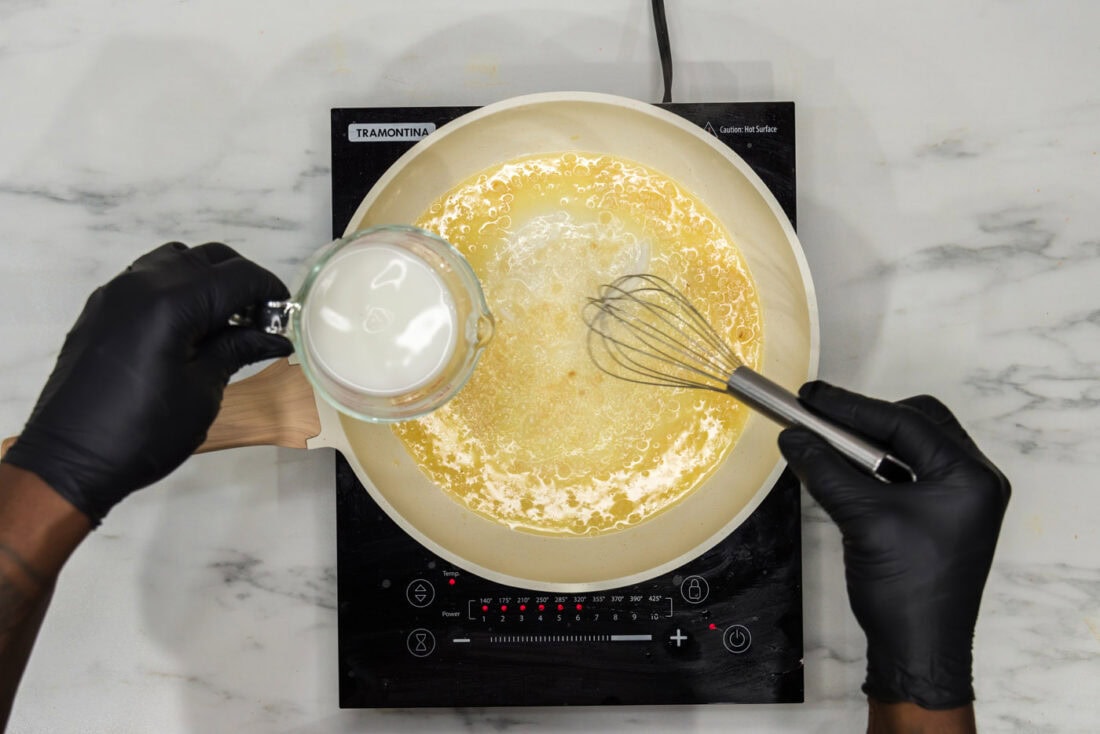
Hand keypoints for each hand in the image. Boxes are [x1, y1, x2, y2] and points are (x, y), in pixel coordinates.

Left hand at [2, 243, 291, 523]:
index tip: (285, 315)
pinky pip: (147, 278)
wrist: (70, 459)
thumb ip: (236, 350)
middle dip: (241, 282)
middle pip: (208, 259)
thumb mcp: (202, 391)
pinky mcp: (102, 308)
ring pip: (176, 261)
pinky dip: (177, 288)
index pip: (236, 276)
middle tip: (260, 320)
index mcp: (171, 303)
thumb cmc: (143, 432)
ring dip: (207, 280)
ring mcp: (116, 293)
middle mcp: (141, 285)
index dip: (269, 291)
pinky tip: (187, 327)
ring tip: (222, 320)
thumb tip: (273, 338)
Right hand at [778, 381, 1009, 709]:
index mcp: (969, 476)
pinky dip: (876, 468)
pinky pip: (909, 473)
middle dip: (867, 419)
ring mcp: (961, 499)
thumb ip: (826, 469)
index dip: (852, 407)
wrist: (918, 649)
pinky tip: (845, 471)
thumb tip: (794, 437)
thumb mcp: (862, 519)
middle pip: (917, 424)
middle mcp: (974, 481)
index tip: (811, 397)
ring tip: (828, 443)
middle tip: (821, 417)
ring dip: (870, 443)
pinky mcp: (944, 516)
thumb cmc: (904, 589)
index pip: (906, 422)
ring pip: (912, 447)